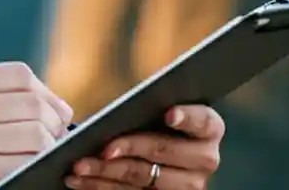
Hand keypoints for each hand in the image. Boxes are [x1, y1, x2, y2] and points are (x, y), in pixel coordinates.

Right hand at [0, 62, 74, 189]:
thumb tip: (49, 101)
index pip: (19, 74)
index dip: (45, 91)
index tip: (53, 107)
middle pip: (33, 103)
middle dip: (54, 121)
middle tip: (54, 134)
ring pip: (37, 131)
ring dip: (48, 145)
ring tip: (40, 151)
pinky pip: (29, 159)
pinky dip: (37, 162)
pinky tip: (28, 164)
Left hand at [62, 105, 223, 188]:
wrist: (155, 151)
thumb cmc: (151, 120)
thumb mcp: (154, 110)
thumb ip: (145, 107)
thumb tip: (115, 116)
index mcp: (209, 128)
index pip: (203, 120)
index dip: (186, 117)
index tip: (168, 114)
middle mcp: (206, 158)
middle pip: (164, 151)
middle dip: (129, 148)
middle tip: (103, 148)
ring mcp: (189, 185)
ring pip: (143, 177)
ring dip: (105, 172)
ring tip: (79, 165)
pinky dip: (99, 186)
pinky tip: (78, 179)